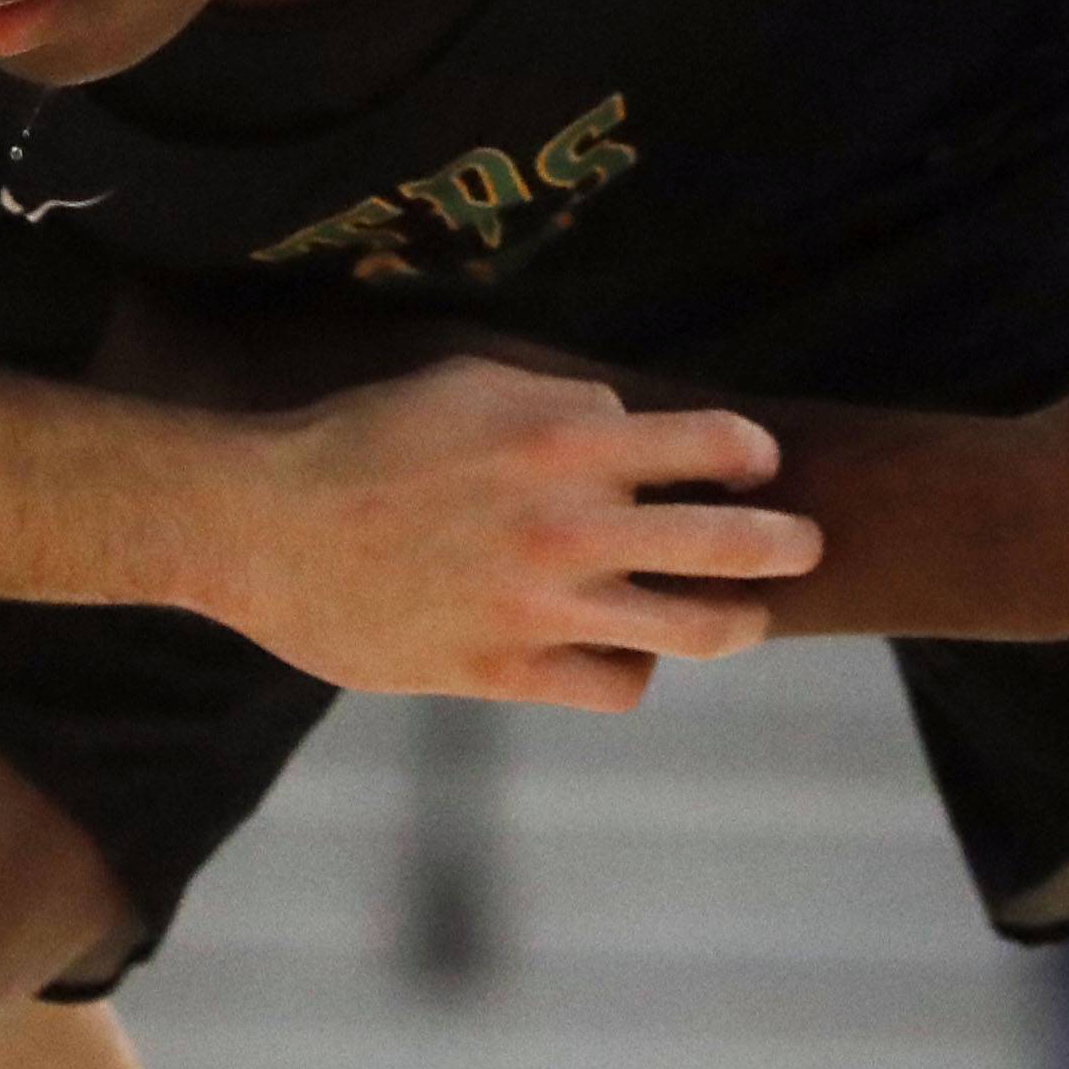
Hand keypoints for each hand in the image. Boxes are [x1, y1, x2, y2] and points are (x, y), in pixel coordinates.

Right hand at [208, 356, 819, 712]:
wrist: (265, 521)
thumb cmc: (362, 437)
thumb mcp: (468, 382)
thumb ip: (557, 403)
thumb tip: (624, 423)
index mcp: (564, 438)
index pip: (707, 444)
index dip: (748, 453)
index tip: (759, 461)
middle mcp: (570, 524)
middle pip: (728, 541)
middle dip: (785, 542)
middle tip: (803, 542)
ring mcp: (543, 605)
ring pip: (694, 629)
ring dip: (736, 621)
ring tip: (744, 617)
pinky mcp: (506, 671)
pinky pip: (615, 686)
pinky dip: (635, 670)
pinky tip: (626, 653)